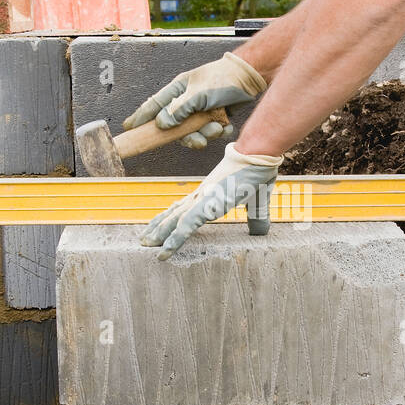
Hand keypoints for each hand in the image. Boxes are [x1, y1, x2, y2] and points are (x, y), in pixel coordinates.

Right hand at [122, 52, 266, 149]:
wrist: (248, 78)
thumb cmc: (222, 79)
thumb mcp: (198, 94)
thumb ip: (178, 110)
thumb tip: (161, 124)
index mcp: (177, 91)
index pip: (154, 105)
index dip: (140, 117)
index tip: (129, 128)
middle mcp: (186, 101)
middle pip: (175, 127)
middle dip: (188, 136)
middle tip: (197, 140)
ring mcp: (200, 109)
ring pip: (194, 132)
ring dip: (206, 133)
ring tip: (217, 126)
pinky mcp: (214, 116)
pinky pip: (210, 132)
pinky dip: (219, 131)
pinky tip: (225, 124)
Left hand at [139, 143, 281, 258]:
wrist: (258, 154)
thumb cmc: (258, 172)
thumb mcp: (258, 201)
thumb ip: (256, 217)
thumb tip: (261, 233)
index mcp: (210, 193)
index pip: (185, 207)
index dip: (171, 217)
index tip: (160, 226)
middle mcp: (201, 195)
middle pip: (174, 212)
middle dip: (159, 226)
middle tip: (144, 239)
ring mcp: (202, 199)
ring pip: (174, 219)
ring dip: (159, 233)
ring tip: (145, 244)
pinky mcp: (207, 205)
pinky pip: (186, 225)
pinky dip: (174, 239)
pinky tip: (164, 251)